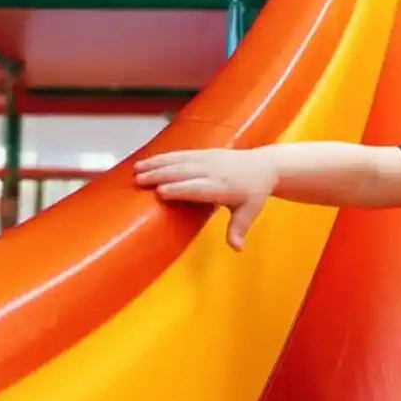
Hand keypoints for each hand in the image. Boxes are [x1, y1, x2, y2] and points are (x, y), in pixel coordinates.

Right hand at [134, 148, 275, 250]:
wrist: (264, 166)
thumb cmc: (254, 193)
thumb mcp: (250, 212)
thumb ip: (239, 228)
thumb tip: (237, 248)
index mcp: (223, 187)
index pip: (198, 187)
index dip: (180, 189)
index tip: (161, 192)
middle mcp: (213, 171)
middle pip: (184, 172)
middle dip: (161, 175)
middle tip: (139, 181)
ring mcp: (207, 159)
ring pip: (179, 161)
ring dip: (156, 164)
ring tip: (136, 170)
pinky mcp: (204, 152)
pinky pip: (181, 153)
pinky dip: (162, 156)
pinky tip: (146, 160)